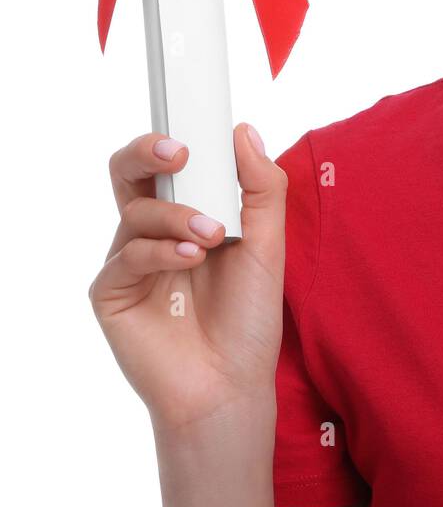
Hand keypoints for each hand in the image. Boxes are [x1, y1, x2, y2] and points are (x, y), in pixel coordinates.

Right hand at [88, 125, 287, 434]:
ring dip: (178, 216)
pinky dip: (162, 250)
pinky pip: (127, 254)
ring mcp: (130, 261)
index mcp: (187, 213)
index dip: (176, 137)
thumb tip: (243, 131)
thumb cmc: (248, 316)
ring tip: (212, 236)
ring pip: (136, 210)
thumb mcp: (267, 244)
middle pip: (128, 171)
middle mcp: (152, 232)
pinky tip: (191, 260)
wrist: (231, 383)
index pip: (170, 163)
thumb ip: (260, 187)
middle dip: (148, 150)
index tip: (196, 123)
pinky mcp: (112, 292)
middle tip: (180, 152)